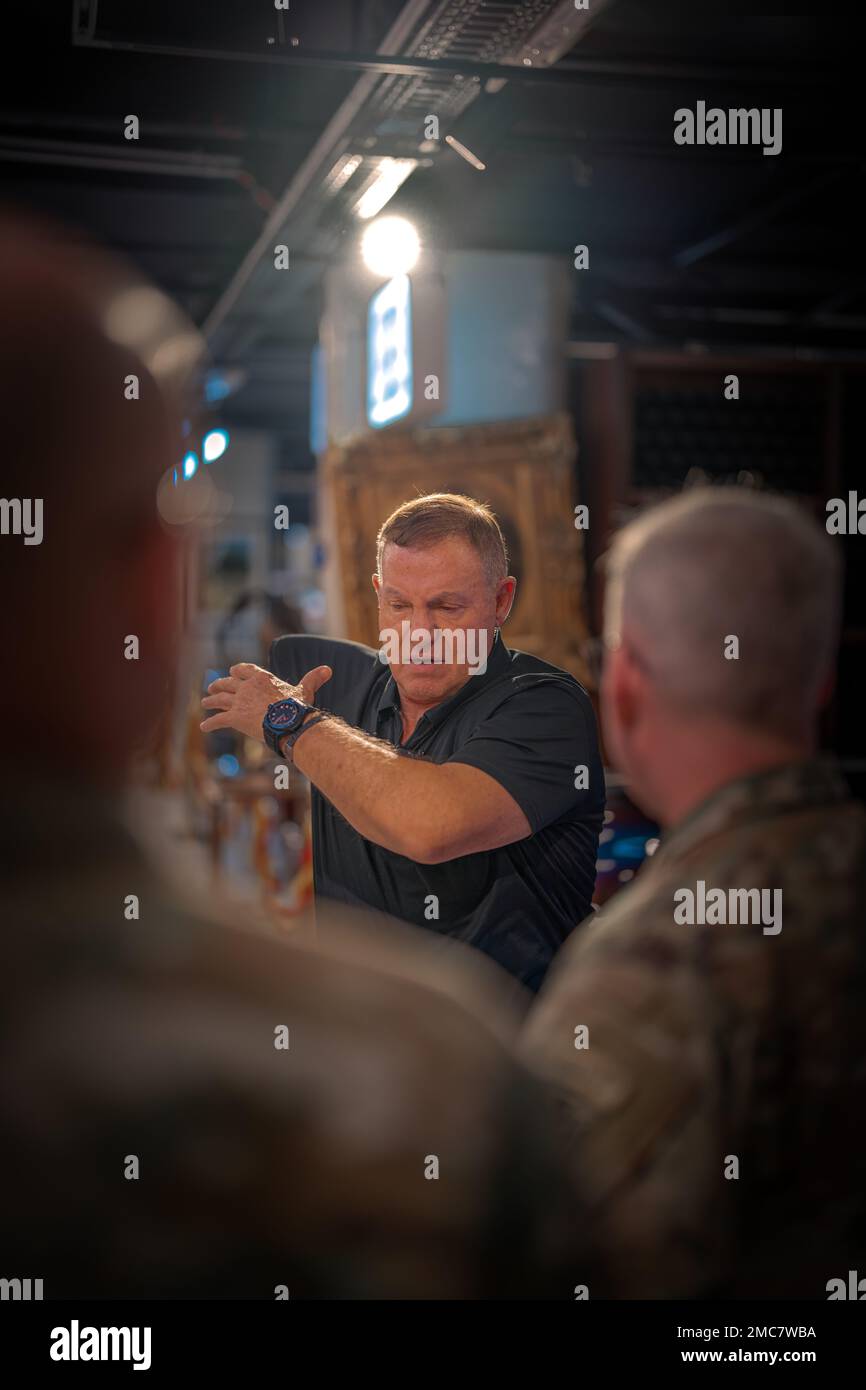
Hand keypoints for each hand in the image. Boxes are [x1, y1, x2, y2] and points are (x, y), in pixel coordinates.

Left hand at [200, 662, 331, 741]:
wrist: (287, 722)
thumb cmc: (297, 707)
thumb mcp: (305, 690)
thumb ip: (313, 679)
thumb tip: (328, 669)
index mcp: (261, 678)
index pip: (245, 669)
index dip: (237, 671)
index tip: (232, 671)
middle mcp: (246, 687)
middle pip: (227, 683)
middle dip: (219, 685)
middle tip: (212, 688)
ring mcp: (238, 702)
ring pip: (219, 700)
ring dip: (211, 701)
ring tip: (205, 703)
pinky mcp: (234, 718)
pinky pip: (218, 720)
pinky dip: (210, 724)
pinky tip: (204, 727)